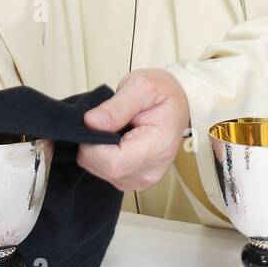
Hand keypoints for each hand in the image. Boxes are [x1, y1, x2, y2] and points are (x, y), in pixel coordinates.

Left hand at [77, 68, 190, 192]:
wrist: (177, 104)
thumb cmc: (163, 94)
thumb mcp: (141, 86)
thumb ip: (115, 107)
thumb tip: (90, 123)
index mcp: (158, 146)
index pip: (113, 162)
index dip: (93, 144)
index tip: (95, 122)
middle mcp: (151, 170)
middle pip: (103, 168)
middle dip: (93, 144)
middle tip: (106, 121)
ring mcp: (142, 179)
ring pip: (99, 170)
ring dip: (97, 149)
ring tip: (115, 129)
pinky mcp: (133, 180)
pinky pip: (103, 171)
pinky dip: (101, 155)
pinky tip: (115, 140)